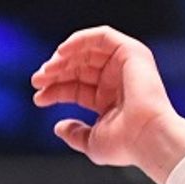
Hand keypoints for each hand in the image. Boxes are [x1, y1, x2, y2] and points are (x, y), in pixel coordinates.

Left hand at [30, 26, 184, 183]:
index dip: (55, 89)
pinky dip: (79, 40)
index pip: (76, 87)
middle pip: (79, 68)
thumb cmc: (126, 145)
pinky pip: (101, 37)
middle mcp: (116, 81)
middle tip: (37, 80)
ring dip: (64, 57)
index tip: (38, 96)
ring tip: (47, 70)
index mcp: (109, 100)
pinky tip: (62, 53)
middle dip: (55, 71)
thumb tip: (58, 127)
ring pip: (87, 51)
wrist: (147, 138)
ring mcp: (125, 65)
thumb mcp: (92, 142)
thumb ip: (75, 133)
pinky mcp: (131, 52)